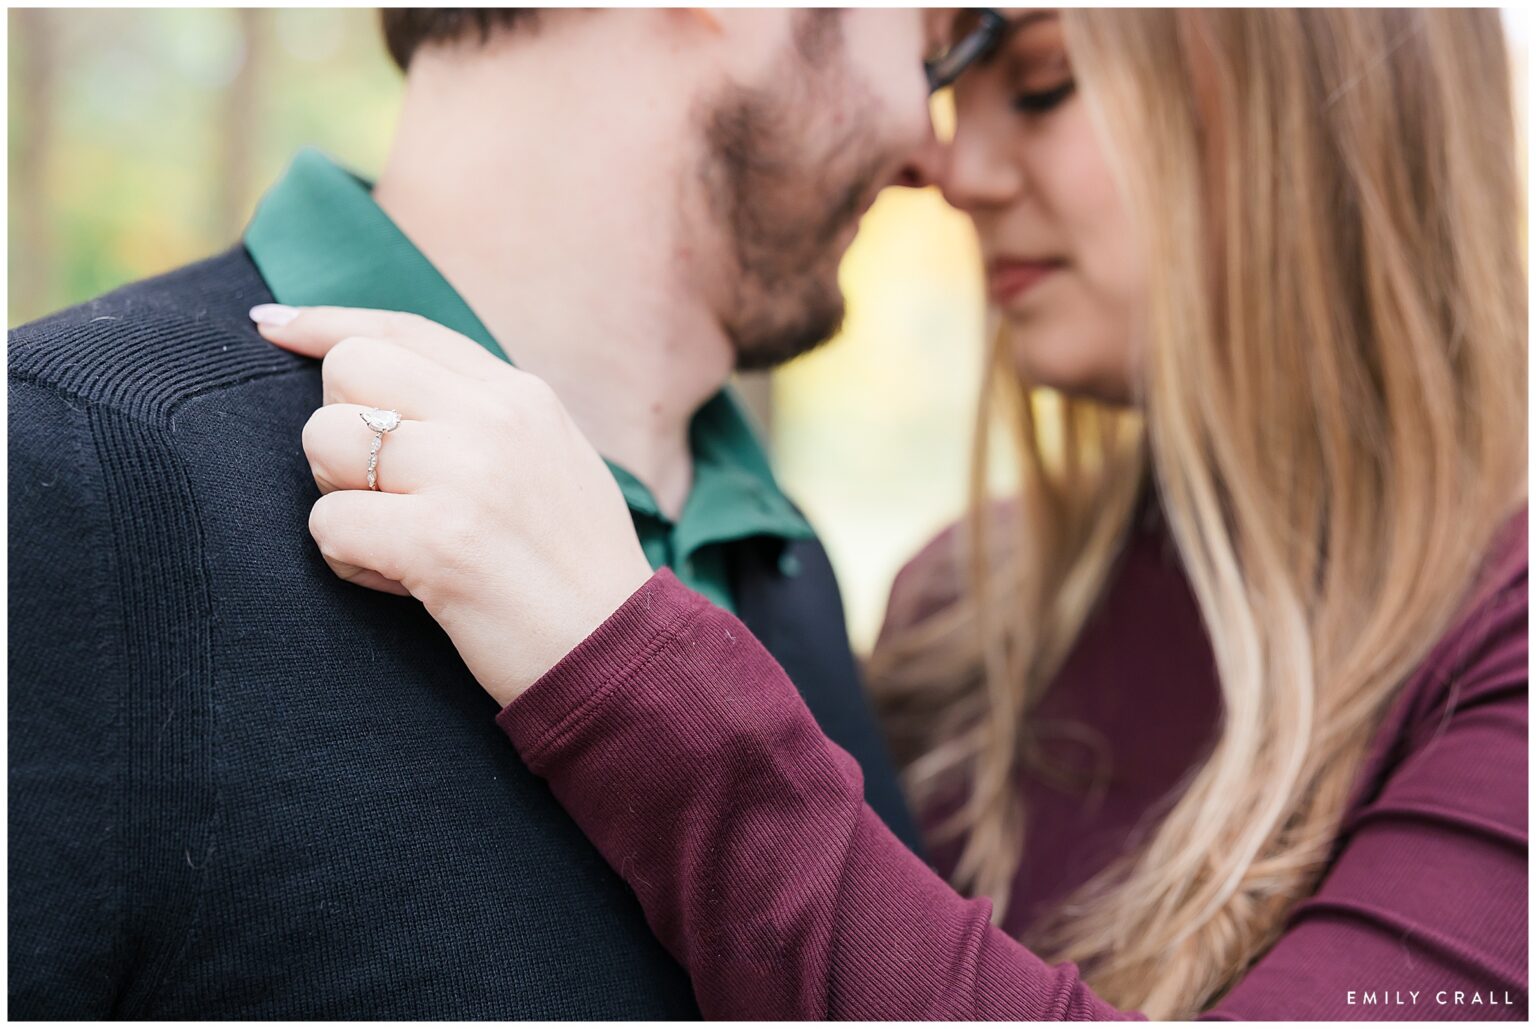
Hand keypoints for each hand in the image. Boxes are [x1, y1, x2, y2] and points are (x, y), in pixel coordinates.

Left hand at [252, 304, 655, 705]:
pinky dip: (348, 560)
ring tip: (395, 541)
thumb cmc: (575, 567)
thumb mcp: (551, 460)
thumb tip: (386, 389)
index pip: (403, 330)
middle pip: (349, 370)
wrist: (619, 650)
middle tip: (383, 492)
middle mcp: (494, 419)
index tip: (275, 326)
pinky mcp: (438, 542)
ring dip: (339, 498)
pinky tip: (399, 583)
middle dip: (340, 430)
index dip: (327, 323)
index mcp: (522, 396)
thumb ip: (483, 416)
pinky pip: (328, 522)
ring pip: (324, 441)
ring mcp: (467, 476)